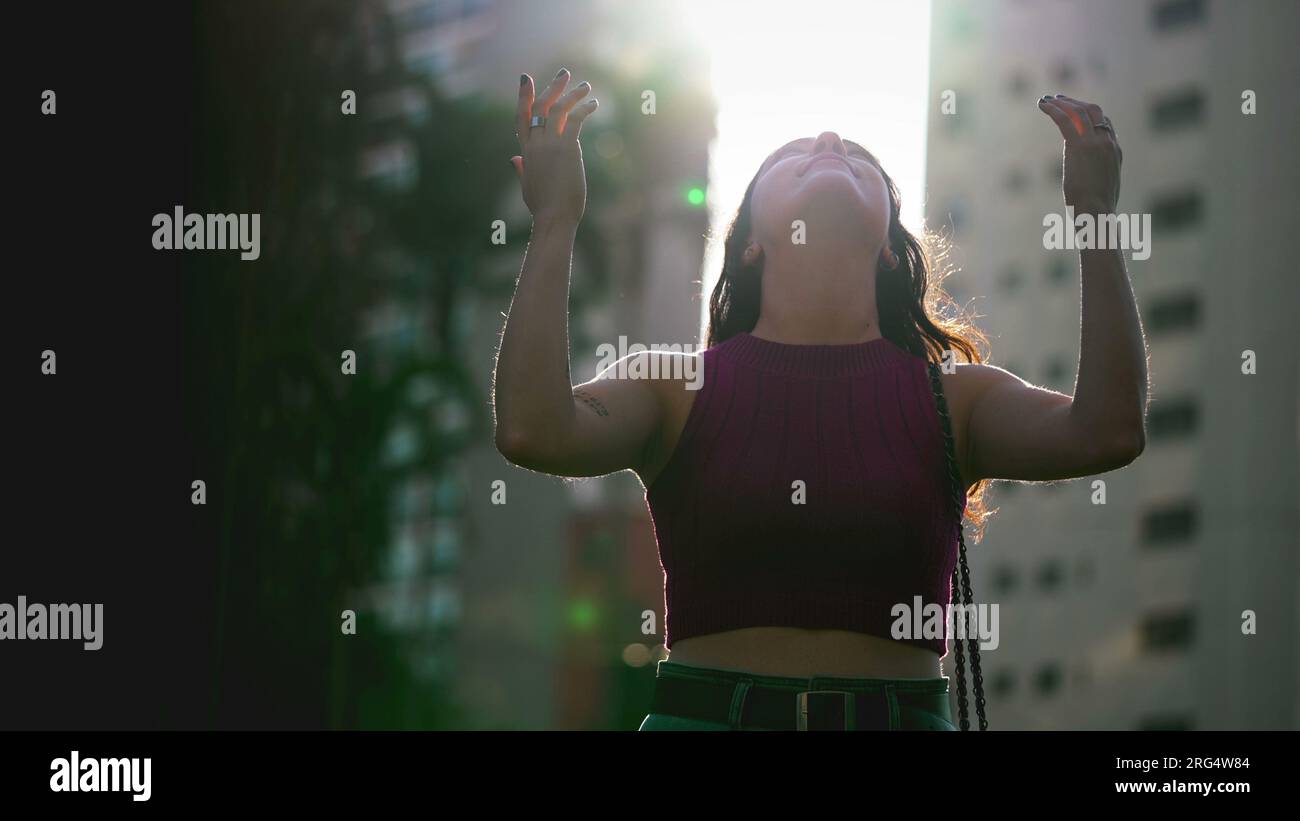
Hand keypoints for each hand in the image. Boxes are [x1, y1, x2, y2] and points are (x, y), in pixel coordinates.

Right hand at [511, 68, 598, 227]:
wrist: (553, 217)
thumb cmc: (542, 207)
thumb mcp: (527, 185)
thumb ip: (521, 169)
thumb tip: (514, 159)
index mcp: (526, 151)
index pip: (521, 117)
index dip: (524, 96)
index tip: (526, 78)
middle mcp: (536, 144)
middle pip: (541, 106)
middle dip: (552, 87)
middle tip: (564, 73)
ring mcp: (551, 144)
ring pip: (559, 108)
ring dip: (572, 94)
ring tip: (585, 86)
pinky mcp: (568, 148)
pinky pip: (575, 120)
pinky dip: (584, 109)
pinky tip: (593, 104)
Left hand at [1038, 94, 1121, 214]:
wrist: (1096, 213)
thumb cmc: (1096, 210)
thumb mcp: (1101, 190)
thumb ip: (1097, 178)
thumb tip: (1089, 181)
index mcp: (1115, 152)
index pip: (1105, 124)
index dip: (1089, 114)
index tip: (1075, 110)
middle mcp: (1108, 143)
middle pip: (1095, 111)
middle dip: (1076, 103)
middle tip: (1059, 99)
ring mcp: (1095, 143)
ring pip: (1079, 112)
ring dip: (1062, 103)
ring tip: (1046, 100)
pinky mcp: (1079, 146)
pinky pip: (1065, 120)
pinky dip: (1054, 110)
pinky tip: (1042, 105)